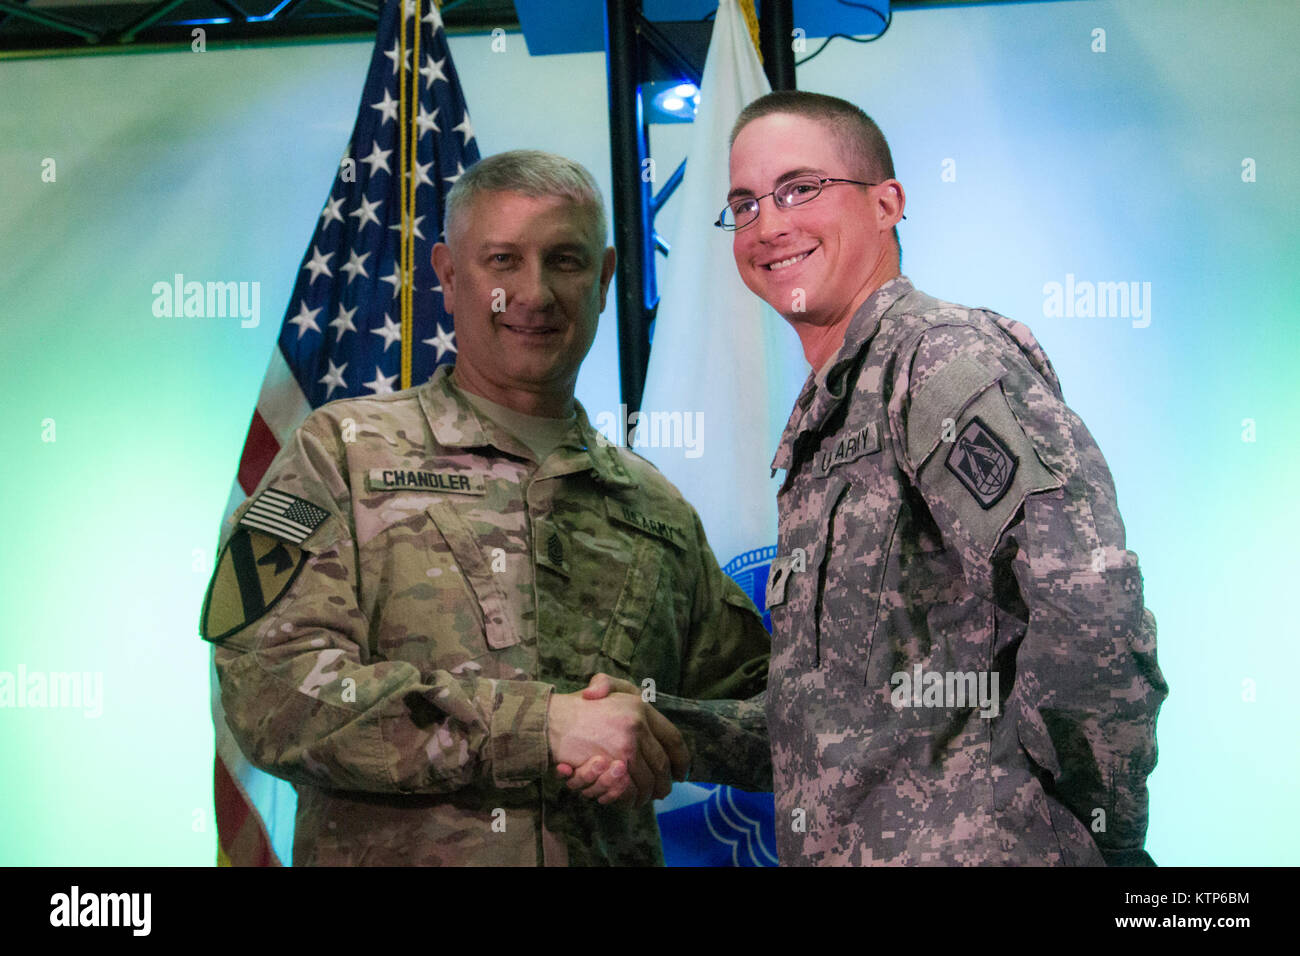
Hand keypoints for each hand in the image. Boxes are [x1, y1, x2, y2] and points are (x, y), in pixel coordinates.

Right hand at [553, 674, 688, 805]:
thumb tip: (645, 697)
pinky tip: (628, 800)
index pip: (673, 738)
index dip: (681, 759)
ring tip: (643, 800)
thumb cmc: (577, 706)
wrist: (550, 719)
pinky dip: (630, 798)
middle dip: (663, 783)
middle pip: (661, 764)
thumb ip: (624, 689)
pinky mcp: (613, 762)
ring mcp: (626, 744)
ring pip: (647, 779)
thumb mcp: (604, 686)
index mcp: (640, 707)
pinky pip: (630, 787)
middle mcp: (637, 725)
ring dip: (647, 794)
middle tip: (661, 793)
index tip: (681, 773)